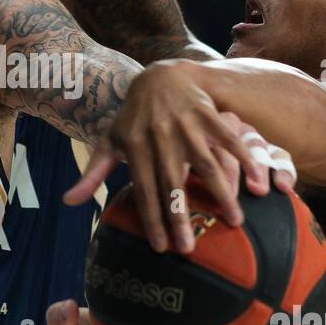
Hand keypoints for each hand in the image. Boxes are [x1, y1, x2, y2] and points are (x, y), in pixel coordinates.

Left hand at [64, 59, 296, 253]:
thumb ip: (93, 174)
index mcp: (136, 148)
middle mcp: (161, 138)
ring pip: (206, 163)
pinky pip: (229, 139)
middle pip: (172, 183)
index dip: (151, 220)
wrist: (160, 75)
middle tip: (191, 249)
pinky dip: (245, 159)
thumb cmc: (134, 117)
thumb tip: (68, 202)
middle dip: (180, 216)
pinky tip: (257, 184)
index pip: (144, 191)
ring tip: (235, 222)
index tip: (161, 248)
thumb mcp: (110, 141)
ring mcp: (187, 125)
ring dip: (222, 192)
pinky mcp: (209, 115)